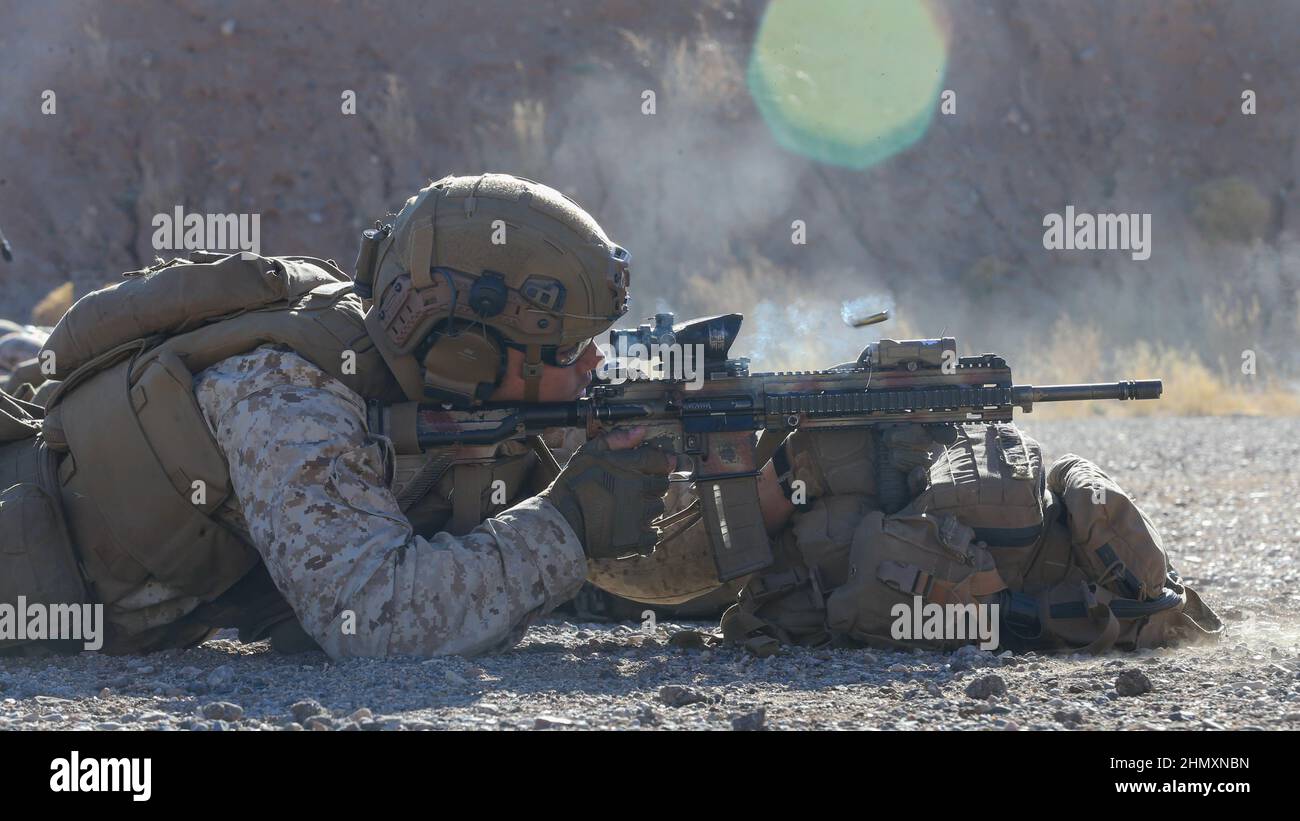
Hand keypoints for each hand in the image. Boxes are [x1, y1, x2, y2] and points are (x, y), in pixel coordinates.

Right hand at [540, 427, 673, 558]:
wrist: (561, 521)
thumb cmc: (573, 486)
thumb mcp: (588, 453)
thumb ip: (615, 440)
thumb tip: (640, 432)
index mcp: (630, 468)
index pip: (661, 461)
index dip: (661, 463)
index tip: (658, 466)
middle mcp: (639, 490)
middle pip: (662, 485)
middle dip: (651, 485)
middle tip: (634, 488)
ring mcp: (639, 516)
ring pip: (657, 508)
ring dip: (648, 508)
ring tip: (628, 509)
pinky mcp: (636, 539)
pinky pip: (654, 535)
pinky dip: (647, 533)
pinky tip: (632, 527)